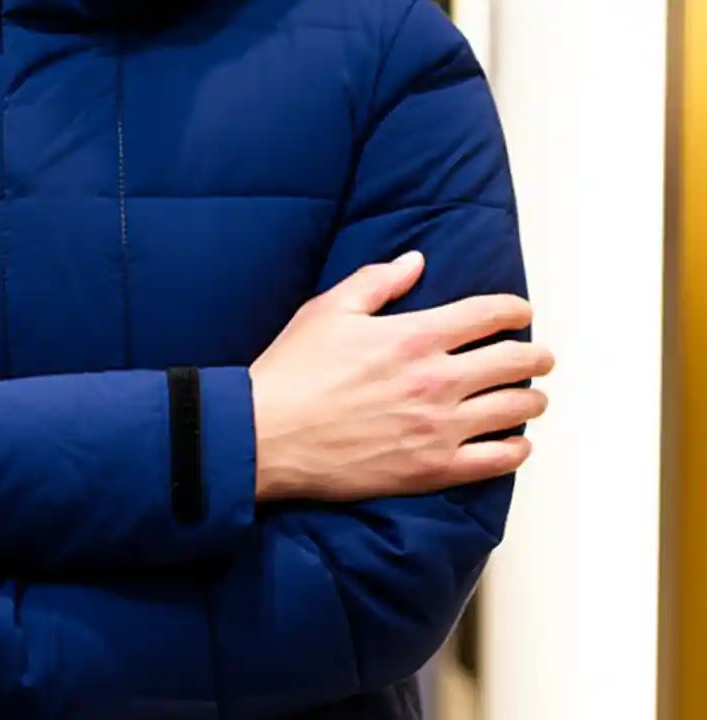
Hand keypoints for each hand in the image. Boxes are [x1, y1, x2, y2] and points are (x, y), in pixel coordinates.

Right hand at [251, 251, 553, 501]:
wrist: (264, 437)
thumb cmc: (290, 374)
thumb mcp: (327, 311)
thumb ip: (377, 282)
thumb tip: (415, 261)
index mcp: (415, 336)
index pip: (491, 314)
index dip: (514, 311)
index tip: (520, 314)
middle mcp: (437, 380)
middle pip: (516, 362)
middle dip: (536, 357)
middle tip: (538, 358)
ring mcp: (438, 428)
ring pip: (515, 410)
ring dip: (531, 401)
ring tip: (530, 399)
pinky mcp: (431, 469)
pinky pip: (498, 460)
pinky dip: (516, 450)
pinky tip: (515, 443)